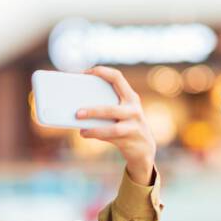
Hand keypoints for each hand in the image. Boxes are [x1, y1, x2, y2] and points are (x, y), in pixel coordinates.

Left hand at [75, 66, 156, 184]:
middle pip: (110, 109)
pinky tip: (85, 133)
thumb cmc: (126, 126)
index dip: (101, 72)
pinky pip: (110, 137)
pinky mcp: (130, 140)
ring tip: (81, 128)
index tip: (86, 73)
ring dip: (94, 129)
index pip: (117, 77)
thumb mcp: (122, 113)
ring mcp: (133, 126)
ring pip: (111, 127)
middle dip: (92, 111)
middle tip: (77, 112)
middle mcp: (134, 109)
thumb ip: (108, 106)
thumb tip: (79, 106)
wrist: (144, 148)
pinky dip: (96, 134)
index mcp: (131, 97)